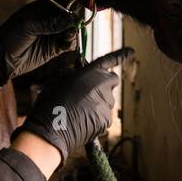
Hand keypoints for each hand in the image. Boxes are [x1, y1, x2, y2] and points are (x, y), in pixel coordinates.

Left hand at [0, 0, 79, 93]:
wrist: (1, 59)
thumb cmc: (9, 37)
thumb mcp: (29, 26)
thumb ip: (51, 23)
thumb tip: (72, 19)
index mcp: (42, 8)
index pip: (62, 1)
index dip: (72, 2)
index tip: (78, 6)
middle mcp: (50, 20)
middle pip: (71, 15)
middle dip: (75, 18)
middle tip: (75, 23)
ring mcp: (53, 34)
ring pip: (72, 30)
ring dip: (74, 31)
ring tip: (68, 35)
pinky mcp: (55, 48)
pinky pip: (69, 43)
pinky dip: (71, 43)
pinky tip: (66, 43)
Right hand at [10, 47, 131, 164]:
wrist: (51, 129)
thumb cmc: (50, 103)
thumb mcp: (58, 80)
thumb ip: (74, 74)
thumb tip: (78, 73)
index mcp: (90, 72)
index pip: (109, 60)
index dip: (120, 55)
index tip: (131, 51)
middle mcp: (102, 86)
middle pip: (111, 81)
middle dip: (105, 85)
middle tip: (89, 93)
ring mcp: (106, 104)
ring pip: (108, 101)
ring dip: (99, 103)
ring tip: (80, 111)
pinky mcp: (106, 120)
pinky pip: (105, 117)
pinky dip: (97, 119)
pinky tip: (83, 121)